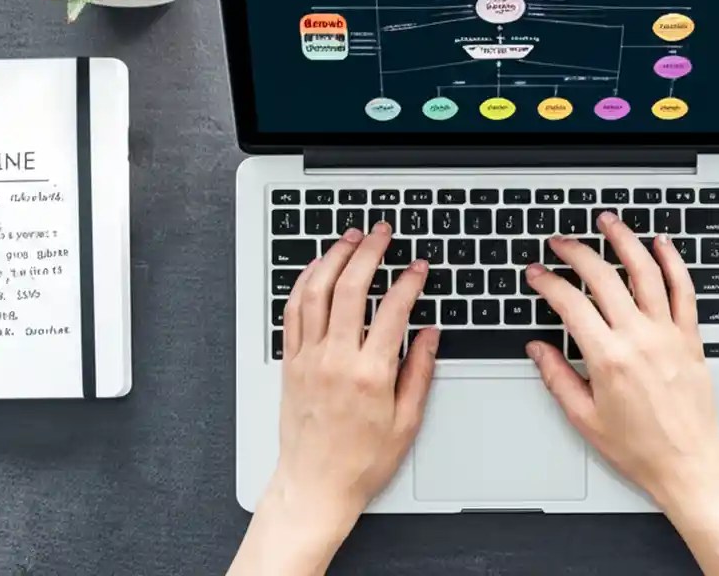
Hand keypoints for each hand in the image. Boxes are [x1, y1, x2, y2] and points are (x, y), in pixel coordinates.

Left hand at [229, 223, 439, 575]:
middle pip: (350, 288)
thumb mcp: (407, 422)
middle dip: (368, 252)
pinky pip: (292, 312)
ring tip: (349, 238)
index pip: (392, 309)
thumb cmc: (360, 462)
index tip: (418, 266)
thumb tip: (429, 332)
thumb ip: (419, 371)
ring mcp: (308, 359)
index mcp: (370, 375)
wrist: (314, 486)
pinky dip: (304, 282)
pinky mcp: (289, 363)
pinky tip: (316, 268)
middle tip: (382, 232)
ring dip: (333, 257)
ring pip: (316, 292)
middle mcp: (335, 360)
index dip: (408, 280)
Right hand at [523, 214, 718, 507]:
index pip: (571, 304)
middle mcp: (639, 339)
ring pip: (646, 272)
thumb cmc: (640, 447)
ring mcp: (667, 334)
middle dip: (576, 252)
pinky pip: (683, 290)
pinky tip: (662, 244)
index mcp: (608, 358)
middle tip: (560, 242)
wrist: (688, 463)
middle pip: (603, 278)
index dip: (548, 283)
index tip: (536, 273)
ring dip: (624, 241)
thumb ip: (558, 377)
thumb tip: (538, 348)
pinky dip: (673, 262)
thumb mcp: (584, 418)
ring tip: (608, 222)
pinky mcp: (690, 338)